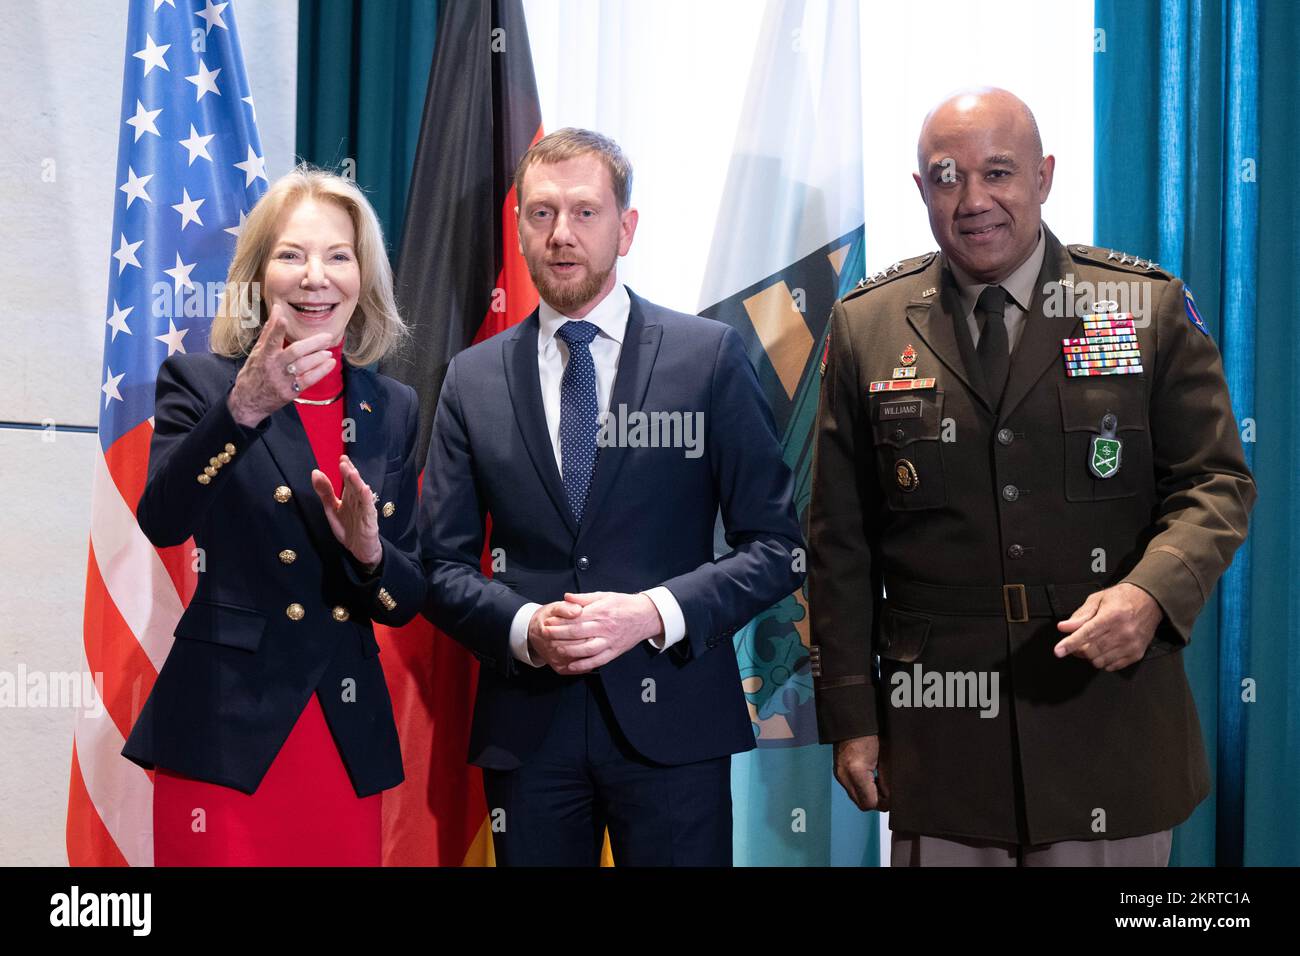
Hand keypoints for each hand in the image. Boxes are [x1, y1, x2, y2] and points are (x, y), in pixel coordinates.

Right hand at [227, 306, 336, 427]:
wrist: (248, 402)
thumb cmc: (254, 372)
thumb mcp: (257, 351)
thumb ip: (270, 331)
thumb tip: (278, 309)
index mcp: (264, 355)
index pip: (271, 340)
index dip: (277, 329)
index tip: (283, 319)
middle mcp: (274, 367)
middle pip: (295, 352)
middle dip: (313, 344)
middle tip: (327, 337)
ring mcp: (283, 380)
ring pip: (303, 366)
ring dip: (319, 357)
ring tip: (328, 351)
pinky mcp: (290, 392)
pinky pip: (309, 380)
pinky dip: (321, 371)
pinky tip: (330, 363)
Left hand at [311, 455, 381, 570]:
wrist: (359, 549)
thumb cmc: (348, 528)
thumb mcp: (332, 509)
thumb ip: (324, 492)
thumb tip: (315, 472)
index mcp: (350, 496)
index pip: (348, 479)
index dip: (346, 468)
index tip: (342, 457)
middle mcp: (358, 500)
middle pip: (354, 483)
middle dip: (349, 472)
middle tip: (343, 462)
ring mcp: (364, 509)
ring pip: (361, 493)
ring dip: (357, 482)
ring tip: (351, 472)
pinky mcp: (369, 520)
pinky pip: (368, 507)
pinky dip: (366, 498)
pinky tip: (364, 489)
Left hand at [538, 591, 663, 674]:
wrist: (646, 616)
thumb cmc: (624, 604)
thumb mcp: (605, 595)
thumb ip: (584, 598)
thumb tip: (566, 597)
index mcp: (601, 612)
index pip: (576, 618)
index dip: (560, 621)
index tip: (548, 622)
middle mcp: (605, 627)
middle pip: (578, 633)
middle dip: (559, 634)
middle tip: (545, 635)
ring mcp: (610, 641)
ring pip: (586, 649)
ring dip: (569, 650)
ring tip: (555, 649)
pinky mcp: (614, 652)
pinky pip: (597, 661)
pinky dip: (583, 665)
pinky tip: (571, 666)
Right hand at [834, 735, 889, 811]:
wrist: (854, 722)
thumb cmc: (871, 734)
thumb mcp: (886, 757)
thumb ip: (888, 780)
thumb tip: (892, 798)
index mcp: (856, 770)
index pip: (870, 803)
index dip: (884, 802)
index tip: (893, 797)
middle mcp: (844, 775)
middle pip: (863, 804)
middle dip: (877, 800)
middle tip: (888, 790)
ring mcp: (839, 774)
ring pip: (857, 799)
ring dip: (870, 794)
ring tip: (879, 781)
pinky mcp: (839, 772)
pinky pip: (852, 789)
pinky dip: (863, 787)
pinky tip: (870, 777)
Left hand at [1054, 582, 1163, 670]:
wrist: (1150, 601)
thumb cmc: (1122, 598)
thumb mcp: (1098, 599)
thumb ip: (1080, 615)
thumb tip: (1064, 627)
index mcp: (1111, 616)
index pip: (1086, 634)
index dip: (1070, 644)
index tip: (1058, 651)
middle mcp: (1122, 632)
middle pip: (1091, 651)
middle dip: (1078, 649)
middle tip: (1078, 642)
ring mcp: (1131, 645)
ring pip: (1100, 661)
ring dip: (1090, 656)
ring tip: (1093, 644)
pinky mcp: (1136, 653)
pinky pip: (1112, 666)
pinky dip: (1103, 661)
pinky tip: (1105, 649)